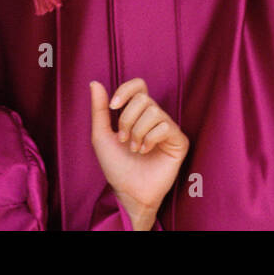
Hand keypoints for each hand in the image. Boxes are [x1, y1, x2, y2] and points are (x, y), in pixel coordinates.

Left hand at [89, 79, 188, 230]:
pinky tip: (146, 151)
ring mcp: (168, 129)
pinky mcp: (179, 141)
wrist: (127, 192)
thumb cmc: (116, 166)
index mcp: (137, 113)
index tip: (113, 106)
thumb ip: (99, 109)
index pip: (138, 86)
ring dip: (138, 132)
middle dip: (127, 119)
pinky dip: (150, 139)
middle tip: (124, 139)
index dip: (126, 90)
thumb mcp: (101, 135)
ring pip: (154, 112)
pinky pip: (165, 126)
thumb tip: (95, 83)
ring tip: (134, 149)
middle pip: (143, 98)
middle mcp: (154, 117)